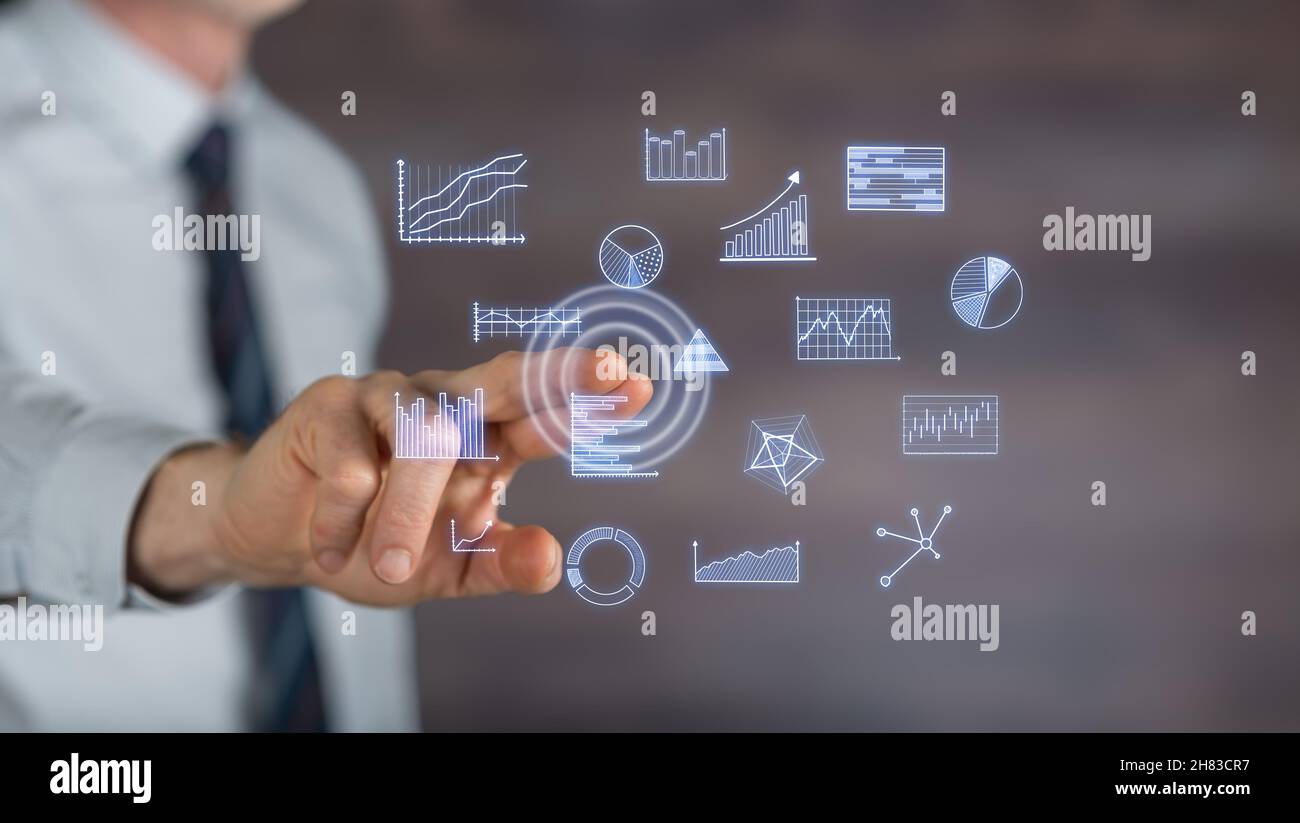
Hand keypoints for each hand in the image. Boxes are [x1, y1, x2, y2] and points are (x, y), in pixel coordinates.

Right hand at [130, 349, 651, 605]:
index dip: (587, 397)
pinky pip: (354, 468)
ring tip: (391, 568)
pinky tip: (332, 545)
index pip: (544, 410)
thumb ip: (502, 564)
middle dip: (560, 374)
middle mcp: (446, 404)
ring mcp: (388, 395)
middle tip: (609, 370)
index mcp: (485, 437)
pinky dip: (347, 522)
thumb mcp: (450, 568)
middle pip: (509, 378)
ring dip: (409, 515)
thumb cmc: (381, 544)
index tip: (638, 383)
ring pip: (424, 441)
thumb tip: (553, 560)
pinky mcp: (330, 404)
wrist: (283, 545)